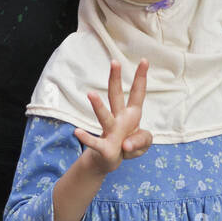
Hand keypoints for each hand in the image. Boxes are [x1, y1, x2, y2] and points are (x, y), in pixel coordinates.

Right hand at [75, 60, 152, 174]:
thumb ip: (142, 140)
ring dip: (98, 106)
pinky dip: (87, 138)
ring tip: (91, 94)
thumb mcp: (143, 143)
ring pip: (104, 116)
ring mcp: (110, 132)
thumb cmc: (128, 146)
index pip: (137, 93)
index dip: (140, 78)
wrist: (110, 160)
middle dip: (115, 79)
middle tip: (114, 62)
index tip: (144, 60)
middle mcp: (119, 119)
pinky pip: (95, 142)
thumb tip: (125, 143)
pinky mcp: (104, 148)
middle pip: (116, 96)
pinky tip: (77, 132)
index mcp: (131, 115)